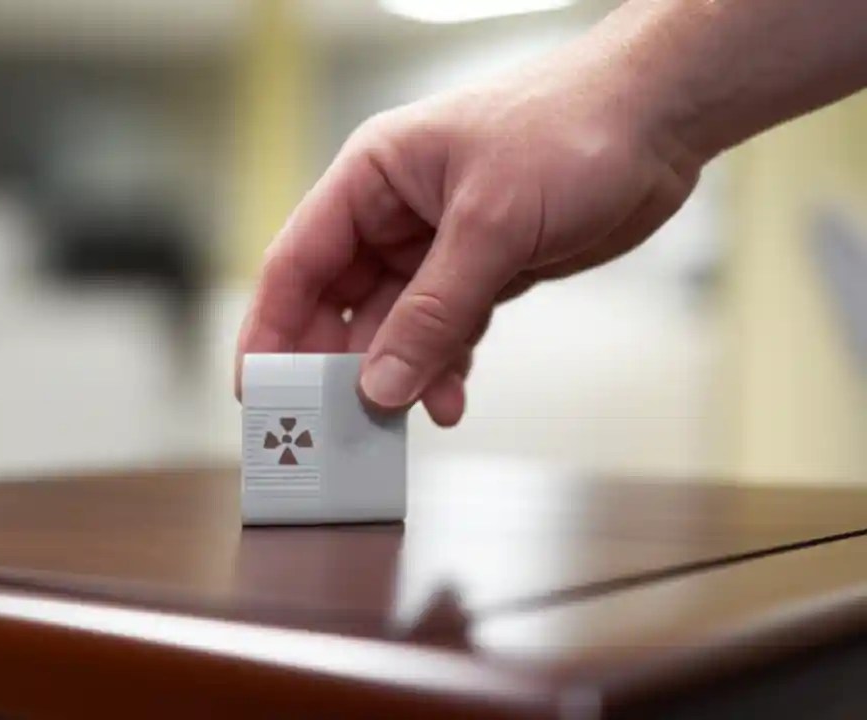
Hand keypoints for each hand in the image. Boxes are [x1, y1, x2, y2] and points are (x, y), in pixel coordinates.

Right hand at [235, 48, 703, 425]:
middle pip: (338, 302)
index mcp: (372, 177)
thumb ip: (434, 310)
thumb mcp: (492, 222)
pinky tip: (449, 400)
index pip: (297, 260)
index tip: (258, 389)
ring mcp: (438, 245)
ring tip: (393, 422)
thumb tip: (381, 382)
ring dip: (394, 374)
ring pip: (393, 326)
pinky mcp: (482, 270)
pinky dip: (444, 368)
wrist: (661, 117)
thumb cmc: (572, 125)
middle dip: (333, 363)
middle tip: (326, 423)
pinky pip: (444, 331)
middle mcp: (395, 213)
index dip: (271, 328)